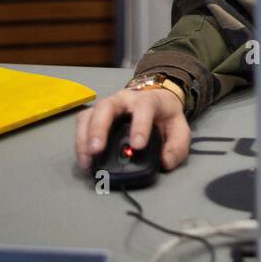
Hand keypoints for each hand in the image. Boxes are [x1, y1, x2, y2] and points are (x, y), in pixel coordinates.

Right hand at [75, 88, 190, 172]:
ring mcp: (108, 105)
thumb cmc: (165, 116)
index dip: (140, 125)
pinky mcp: (96, 114)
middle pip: (107, 106)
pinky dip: (80, 140)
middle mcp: (125, 99)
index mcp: (149, 100)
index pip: (144, 107)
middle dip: (100, 128)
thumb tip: (165, 162)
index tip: (137, 145)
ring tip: (87, 159)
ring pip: (91, 114)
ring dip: (85, 137)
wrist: (157, 100)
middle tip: (97, 150)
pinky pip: (83, 122)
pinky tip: (84, 158)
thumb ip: (177, 146)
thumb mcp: (180, 129)